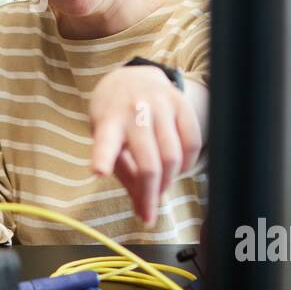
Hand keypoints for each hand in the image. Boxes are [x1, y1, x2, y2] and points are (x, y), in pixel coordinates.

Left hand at [90, 65, 201, 225]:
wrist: (132, 77)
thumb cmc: (115, 117)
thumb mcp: (106, 138)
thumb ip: (123, 173)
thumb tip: (142, 210)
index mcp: (109, 121)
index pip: (105, 142)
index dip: (102, 158)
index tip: (98, 172)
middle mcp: (134, 111)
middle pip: (149, 163)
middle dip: (151, 195)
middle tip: (149, 212)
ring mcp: (159, 105)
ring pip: (173, 156)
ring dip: (169, 181)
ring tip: (161, 187)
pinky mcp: (180, 102)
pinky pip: (193, 141)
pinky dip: (188, 163)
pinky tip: (179, 168)